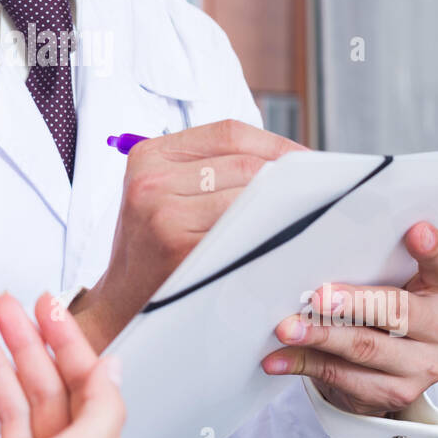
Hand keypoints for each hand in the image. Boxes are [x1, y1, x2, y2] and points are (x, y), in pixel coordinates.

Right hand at [73, 119, 305, 349]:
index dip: (275, 143)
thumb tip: (285, 159)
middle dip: (287, 177)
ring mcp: (163, 214)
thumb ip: (205, 168)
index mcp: (148, 156)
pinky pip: (244, 231)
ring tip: (303, 215)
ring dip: (284, 206)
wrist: (120, 304)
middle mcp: (151, 180)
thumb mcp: (160, 193)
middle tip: (317, 191)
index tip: (305, 159)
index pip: (228, 133)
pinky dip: (270, 233)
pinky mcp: (179, 248)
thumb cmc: (151, 249)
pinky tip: (283, 240)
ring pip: (249, 195)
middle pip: (245, 163)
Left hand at [263, 222, 437, 415]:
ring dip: (320, 336)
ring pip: (365, 347)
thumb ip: (377, 260)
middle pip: (398, 310)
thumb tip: (318, 248)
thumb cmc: (387, 303)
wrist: (393, 364)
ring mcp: (425, 365)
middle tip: (319, 297)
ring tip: (287, 328)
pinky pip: (342, 376)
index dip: (435, 248)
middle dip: (354, 303)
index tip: (416, 231)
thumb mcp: (394, 278)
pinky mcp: (397, 392)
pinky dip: (304, 363)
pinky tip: (277, 359)